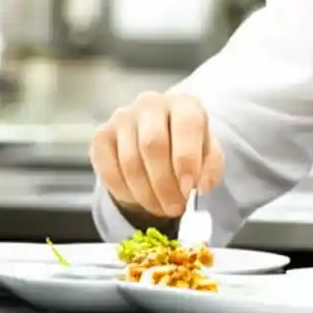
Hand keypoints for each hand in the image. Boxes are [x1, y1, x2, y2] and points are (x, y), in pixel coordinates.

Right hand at [89, 92, 224, 218]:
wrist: (160, 140)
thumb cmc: (188, 147)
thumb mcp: (209, 156)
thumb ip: (210, 169)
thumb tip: (199, 186)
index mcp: (184, 104)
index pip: (186, 125)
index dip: (186, 159)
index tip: (189, 189)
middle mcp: (151, 104)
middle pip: (153, 145)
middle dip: (164, 184)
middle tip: (175, 208)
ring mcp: (123, 118)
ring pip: (130, 162)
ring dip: (147, 194)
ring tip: (161, 207)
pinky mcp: (102, 136)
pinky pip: (109, 171)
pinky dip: (125, 193)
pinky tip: (140, 198)